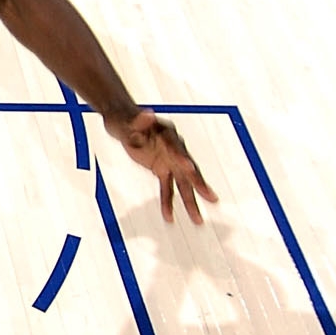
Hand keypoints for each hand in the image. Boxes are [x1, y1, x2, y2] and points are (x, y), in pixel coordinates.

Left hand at [108, 108, 213, 223]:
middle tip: (211, 197)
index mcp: (168, 135)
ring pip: (182, 184)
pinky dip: (168, 203)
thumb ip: (140, 121)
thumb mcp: (131, 120)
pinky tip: (170, 217)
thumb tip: (147, 114)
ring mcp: (170, 161)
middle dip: (199, 184)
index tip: (189, 167)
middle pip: (188, 169)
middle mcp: (174, 149)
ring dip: (189, 202)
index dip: (182, 157)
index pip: (177, 147)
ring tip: (198, 220)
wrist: (124, 122)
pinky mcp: (162, 169)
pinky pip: (167, 188)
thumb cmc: (129, 120)